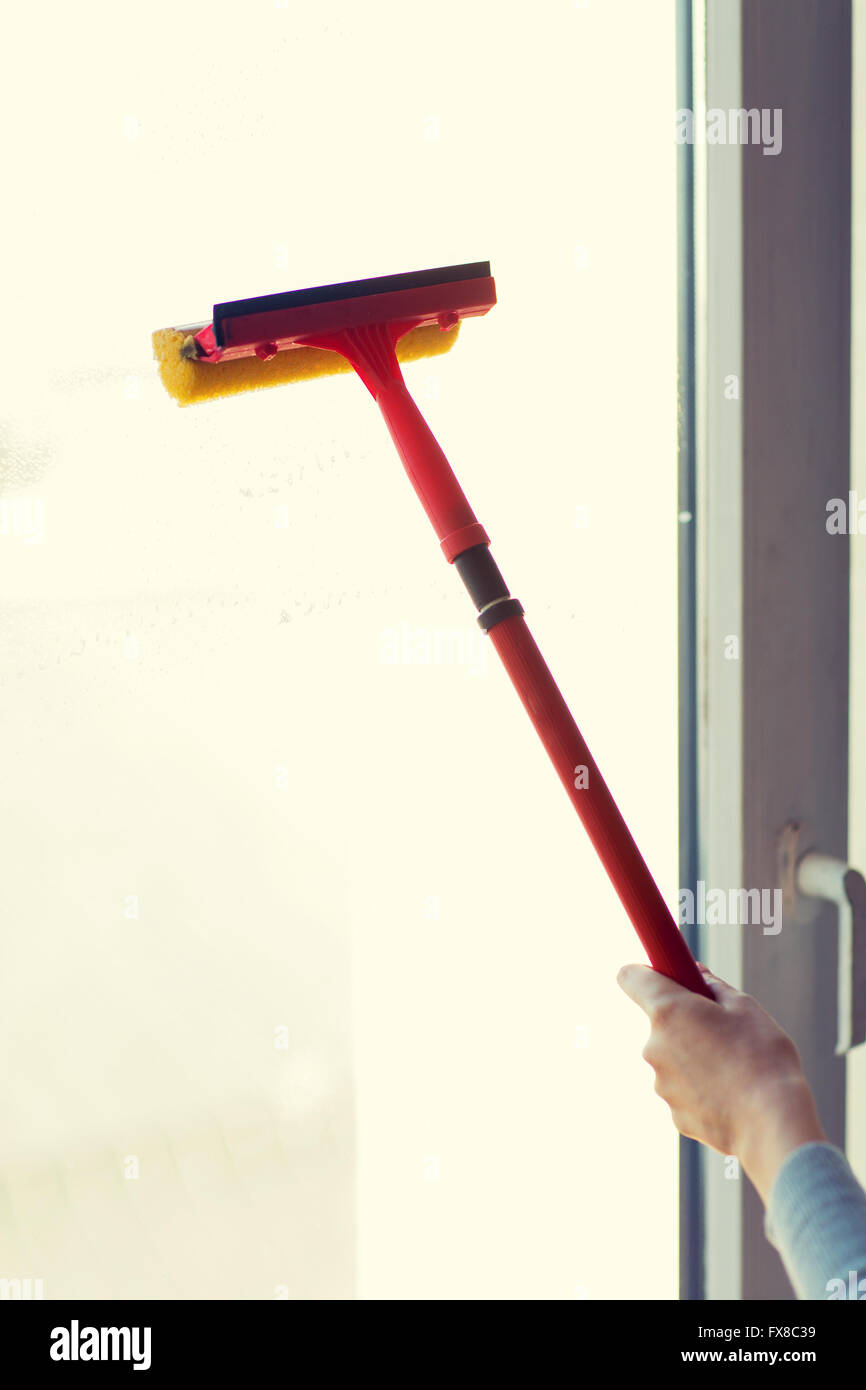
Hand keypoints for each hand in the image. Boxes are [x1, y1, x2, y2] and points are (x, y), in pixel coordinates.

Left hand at [616, 961, 826, 1202]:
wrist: (772, 1124)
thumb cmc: (763, 1058)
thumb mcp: (745, 1007)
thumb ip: (713, 986)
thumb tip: (696, 973)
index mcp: (668, 1011)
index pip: (631, 977)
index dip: (647, 973)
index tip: (667, 979)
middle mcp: (654, 1046)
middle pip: (660, 1022)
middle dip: (685, 1021)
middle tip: (723, 1029)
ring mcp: (661, 1084)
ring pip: (673, 1058)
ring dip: (694, 1056)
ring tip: (734, 1067)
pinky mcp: (674, 1115)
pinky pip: (684, 1090)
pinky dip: (702, 1088)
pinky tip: (731, 1094)